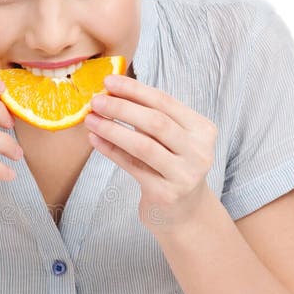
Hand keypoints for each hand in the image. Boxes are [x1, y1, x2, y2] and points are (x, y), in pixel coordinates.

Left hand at [83, 73, 217, 235]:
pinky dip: (111, 151)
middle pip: (156, 122)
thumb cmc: (172, 166)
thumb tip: (112, 92)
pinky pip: (132, 166)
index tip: (109, 81)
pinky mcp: (166, 193)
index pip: (165, 102)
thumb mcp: (170, 139)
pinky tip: (95, 140)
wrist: (184, 212)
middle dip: (122, 108)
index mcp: (203, 129)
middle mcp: (199, 151)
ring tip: (90, 119)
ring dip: (112, 129)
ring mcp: (184, 174)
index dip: (135, 90)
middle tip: (96, 100)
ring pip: (143, 145)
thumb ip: (150, 117)